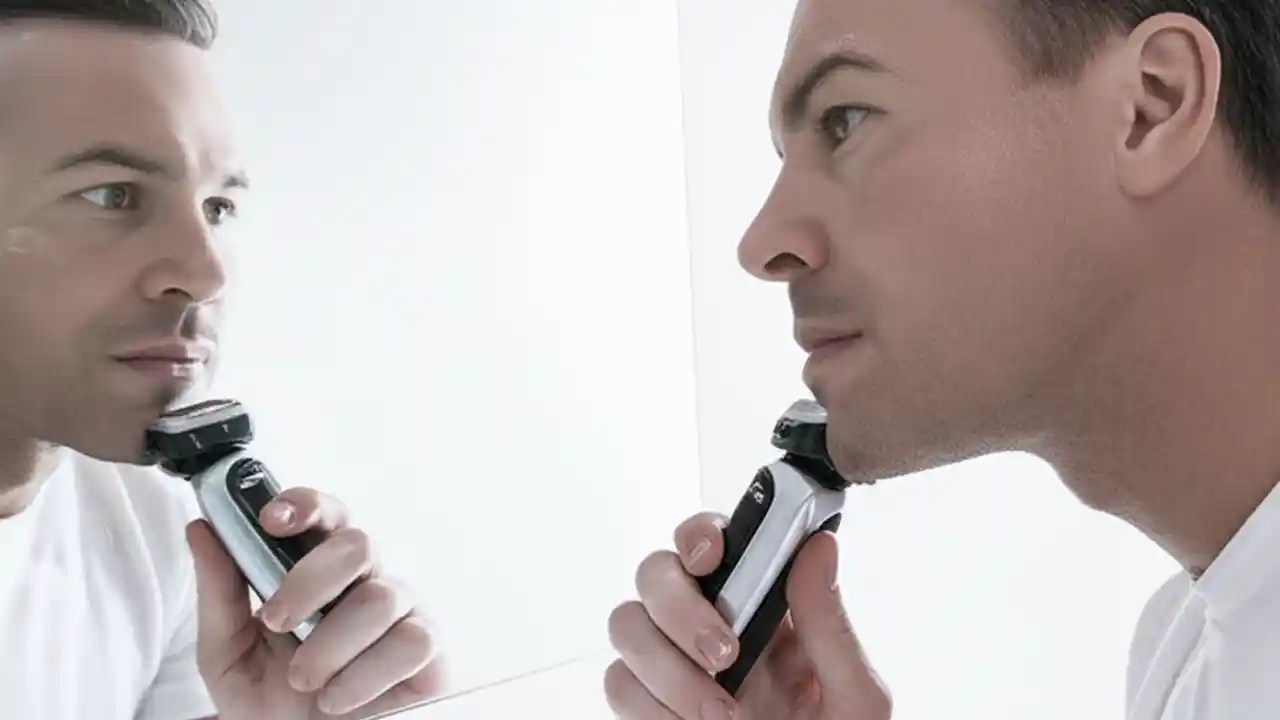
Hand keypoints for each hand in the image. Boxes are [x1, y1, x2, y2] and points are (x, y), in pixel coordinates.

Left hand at [186, 487, 447, 718]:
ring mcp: (403, 611)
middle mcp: (368, 579)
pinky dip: (362, 676)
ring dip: (329, 646)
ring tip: (304, 679)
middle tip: (277, 622)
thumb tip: (202, 531)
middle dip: (310, 582)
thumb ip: (218, 591)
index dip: (305, 505)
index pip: (326, 513)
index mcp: (321, 568)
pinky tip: (338, 696)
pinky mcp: (428, 648)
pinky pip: (409, 643)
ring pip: (379, 599)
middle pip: (359, 543)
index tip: (270, 521)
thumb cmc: (267, 699)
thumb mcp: (226, 650)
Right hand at [605, 512, 891, 719]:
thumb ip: (832, 626)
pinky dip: (651, 710)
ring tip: (720, 716)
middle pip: (654, 572)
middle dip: (679, 609)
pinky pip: (619, 686)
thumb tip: (818, 549)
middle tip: (723, 655)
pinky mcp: (647, 706)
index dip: (699, 534)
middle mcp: (708, 625)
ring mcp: (671, 665)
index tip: (711, 556)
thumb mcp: (854, 697)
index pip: (713, 539)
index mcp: (762, 607)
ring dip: (668, 671)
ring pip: (626, 627)